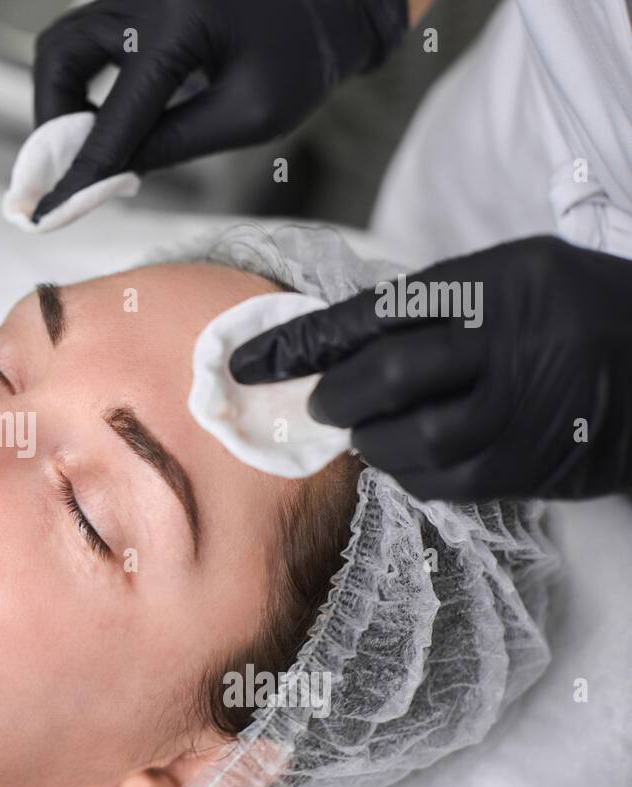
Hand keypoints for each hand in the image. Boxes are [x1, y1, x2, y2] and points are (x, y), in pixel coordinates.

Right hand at [30, 0, 408, 222]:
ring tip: (88, 143)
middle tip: (69, 166)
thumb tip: (111, 175)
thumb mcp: (249, 116)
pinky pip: (89, 36)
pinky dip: (83, 78)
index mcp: (178, 27)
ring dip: (61, 97)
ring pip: (65, 41)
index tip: (45, 214)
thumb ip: (173, 144)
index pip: (110, 117)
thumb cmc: (306, 54)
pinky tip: (109, 115)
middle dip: (52, 119)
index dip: (76, 174)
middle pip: (61, 57)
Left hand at [228, 236, 631, 500]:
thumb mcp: (509, 273)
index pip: (374, 313)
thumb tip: (336, 342)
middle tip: (319, 405)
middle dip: (335, 395)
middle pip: (391, 375)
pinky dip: (410, 475)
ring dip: (371, 442)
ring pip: (416, 438)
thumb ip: (429, 303)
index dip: (300, 342)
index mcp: (493, 284)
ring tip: (364, 433)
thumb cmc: (571, 305)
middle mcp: (508, 344)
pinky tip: (406, 460)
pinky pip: (449, 483)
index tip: (246, 362)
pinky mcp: (533, 462)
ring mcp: (523, 408)